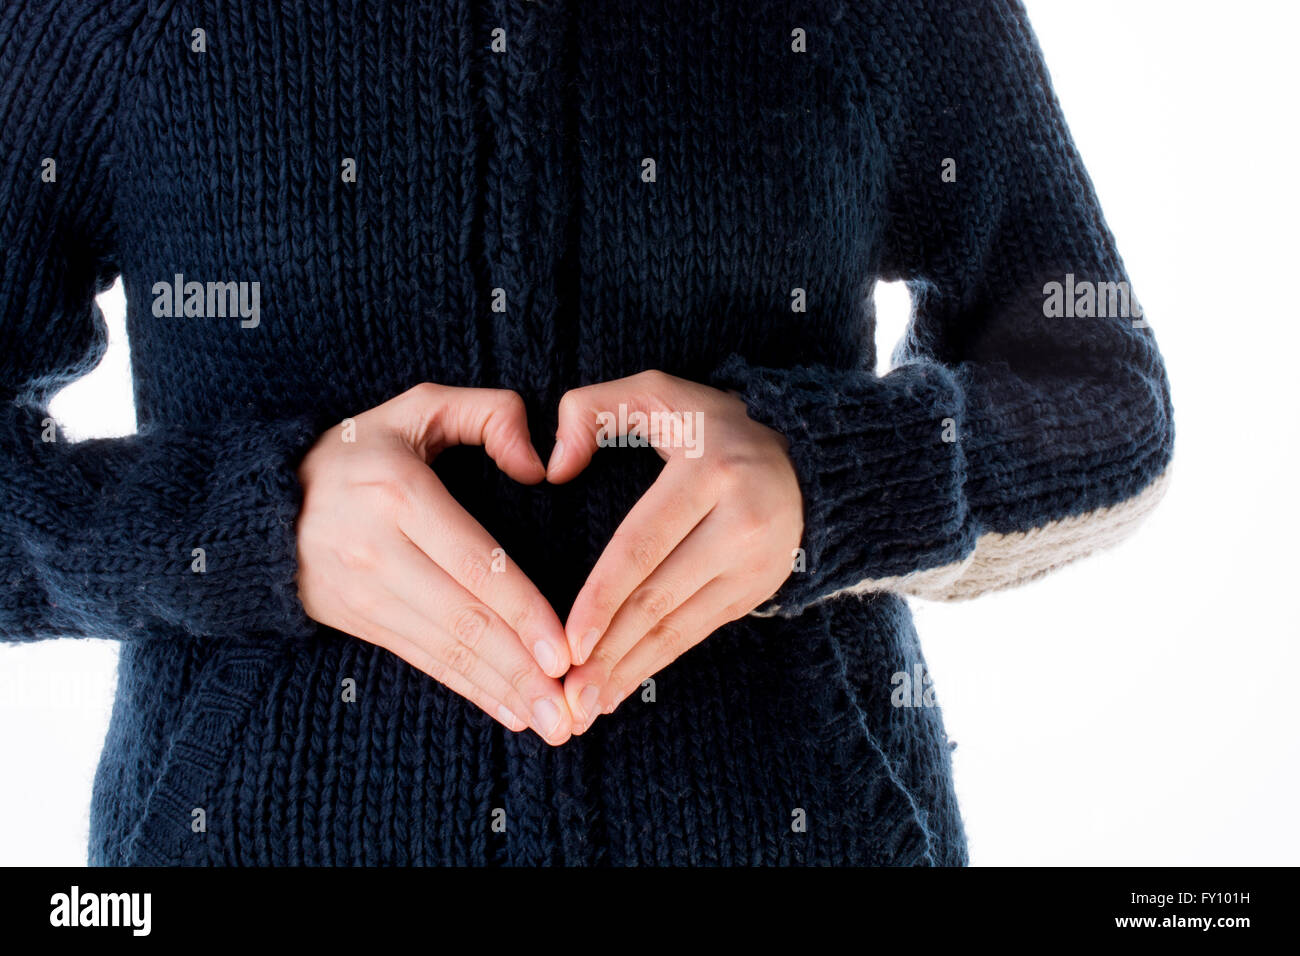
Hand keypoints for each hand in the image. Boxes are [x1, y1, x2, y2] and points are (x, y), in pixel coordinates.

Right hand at [295, 383, 576, 744]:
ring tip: (552, 724)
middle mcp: (377, 549)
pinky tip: (510, 711)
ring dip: (501, 690)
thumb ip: (489, 413)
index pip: (473, 562)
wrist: (260, 504)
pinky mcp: (360, 621)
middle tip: (570, 709)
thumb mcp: (418, 406)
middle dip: (520, 669)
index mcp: (399, 493)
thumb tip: (538, 465)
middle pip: (462, 618)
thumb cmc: (363, 451)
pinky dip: (469, 689)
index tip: (563, 650)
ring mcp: (363, 592)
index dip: (520, 610)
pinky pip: (424, 660)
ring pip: (445, 649)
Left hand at [546, 370, 803, 732]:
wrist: (807, 459)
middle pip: (661, 598)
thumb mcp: (657, 392)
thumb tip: (554, 468)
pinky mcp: (758, 590)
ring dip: (630, 670)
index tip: (568, 642)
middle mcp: (741, 522)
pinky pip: (698, 632)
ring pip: (680, 626)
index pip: (645, 545)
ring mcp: (756, 563)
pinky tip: (621, 687)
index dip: (604, 597)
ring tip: (586, 706)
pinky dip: (656, 663)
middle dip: (610, 651)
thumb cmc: (710, 425)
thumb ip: (593, 410)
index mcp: (710, 471)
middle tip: (567, 695)